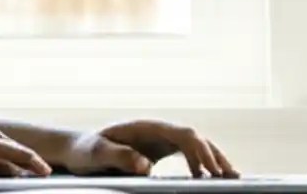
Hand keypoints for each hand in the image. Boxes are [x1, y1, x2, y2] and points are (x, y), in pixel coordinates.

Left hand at [60, 120, 238, 178]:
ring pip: (194, 145)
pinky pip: (186, 154)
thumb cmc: (84, 150)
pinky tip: (209, 179)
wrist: (76, 148)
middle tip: (230, 177)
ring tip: (230, 178)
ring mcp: (158, 139)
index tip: (212, 171)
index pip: (183, 134)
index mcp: (144, 126)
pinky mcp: (158, 150)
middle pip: (195, 138)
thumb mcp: (96, 154)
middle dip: (214, 155)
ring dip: (212, 159)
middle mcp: (156, 130)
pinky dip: (201, 164)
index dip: (201, 151)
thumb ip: (119, 157)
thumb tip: (146, 165)